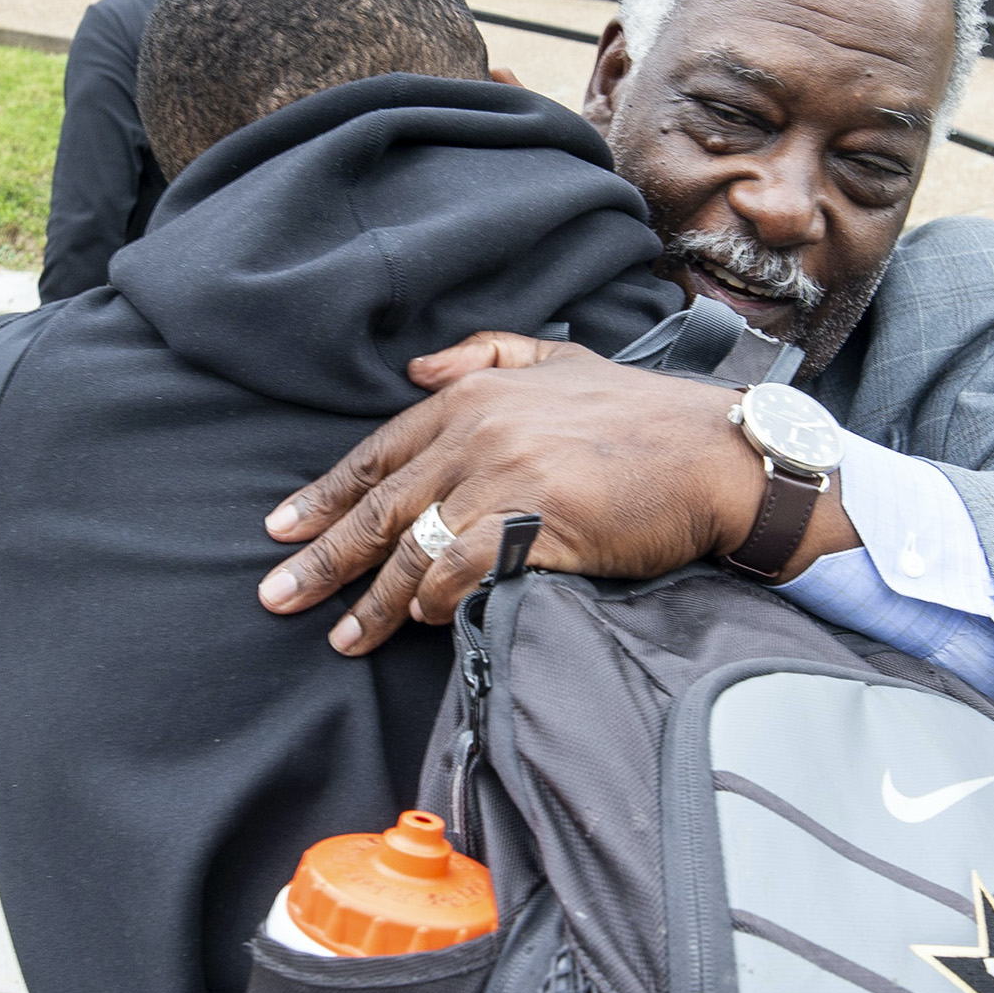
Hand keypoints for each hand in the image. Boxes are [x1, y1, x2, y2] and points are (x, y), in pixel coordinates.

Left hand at [258, 338, 772, 654]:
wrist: (717, 454)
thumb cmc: (643, 415)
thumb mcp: (560, 359)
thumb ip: (487, 353)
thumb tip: (417, 370)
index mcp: (474, 393)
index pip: (378, 453)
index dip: (324, 495)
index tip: (281, 528)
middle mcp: (477, 431)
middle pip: (379, 507)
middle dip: (321, 558)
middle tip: (275, 597)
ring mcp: (505, 477)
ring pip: (414, 550)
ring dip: (373, 602)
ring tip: (343, 639)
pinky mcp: (537, 523)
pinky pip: (463, 572)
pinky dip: (437, 601)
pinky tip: (424, 622)